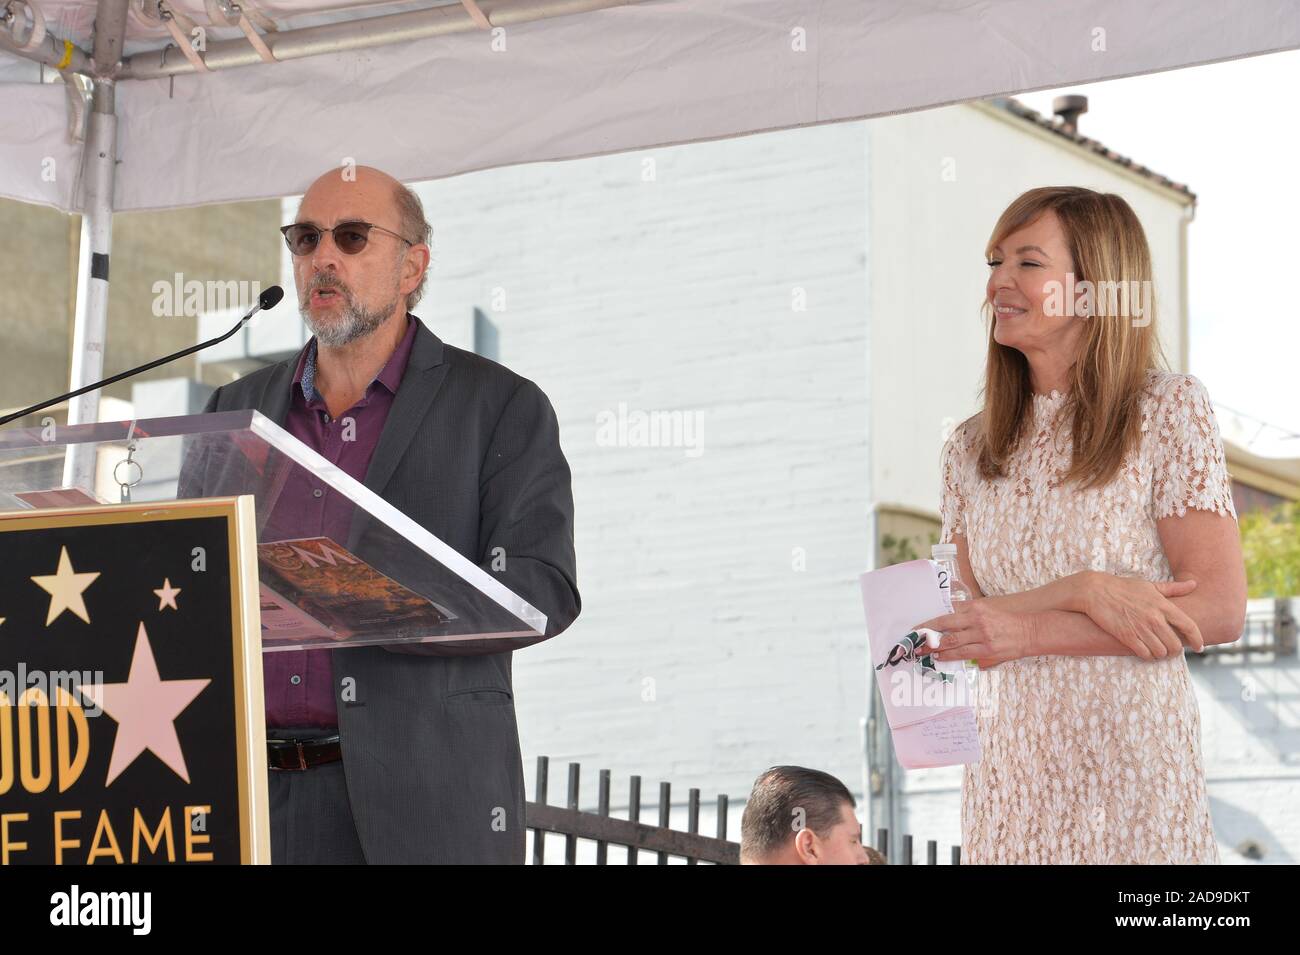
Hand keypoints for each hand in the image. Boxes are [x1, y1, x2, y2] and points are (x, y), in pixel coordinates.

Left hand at [911, 600, 1032, 668]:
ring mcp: (982, 636)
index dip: (929, 624)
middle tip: (914, 642)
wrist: (1029, 631)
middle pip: (945, 628)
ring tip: (922, 652)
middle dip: (927, 636)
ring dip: (934, 648)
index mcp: (975, 608)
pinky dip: (949, 656)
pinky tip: (940, 657)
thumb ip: (968, 614)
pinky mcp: (987, 651)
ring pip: (951, 642)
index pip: (946, 615)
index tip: (917, 629)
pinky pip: (963, 654)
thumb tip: (948, 623)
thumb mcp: (986, 610)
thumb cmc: (1005, 621)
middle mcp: (977, 620)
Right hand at [1079, 573, 1202, 657]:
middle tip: (1171, 650)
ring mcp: (1141, 628)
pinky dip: (1147, 656)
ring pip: (1161, 652)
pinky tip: (1145, 652)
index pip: (1189, 626)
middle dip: (1175, 650)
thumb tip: (1194, 584)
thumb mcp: (1150, 585)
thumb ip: (1173, 588)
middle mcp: (1155, 618)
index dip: (1197, 639)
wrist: (1095, 591)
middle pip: (1175, 645)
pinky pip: (1145, 654)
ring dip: (1160, 654)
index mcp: (1163, 605)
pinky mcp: (1127, 636)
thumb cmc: (1123, 587)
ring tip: (1157, 651)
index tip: (1199, 647)